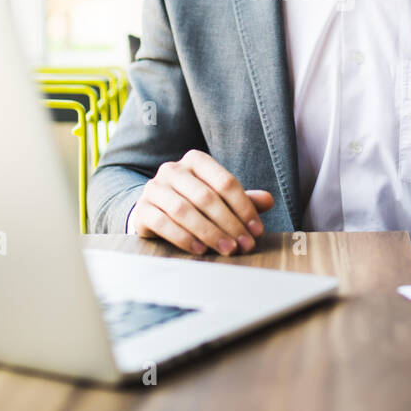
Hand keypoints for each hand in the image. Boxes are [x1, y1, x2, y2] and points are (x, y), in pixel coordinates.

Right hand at [131, 149, 273, 255]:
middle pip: (206, 197)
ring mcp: (154, 188)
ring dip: (209, 233)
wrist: (154, 209)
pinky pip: (163, 223)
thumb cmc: (193, 202)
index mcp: (195, 160)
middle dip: (229, 224)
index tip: (256, 230)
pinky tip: (201, 250)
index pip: (225, 182)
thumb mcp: (218, 197)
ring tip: (226, 249)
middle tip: (244, 245)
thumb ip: (243, 198)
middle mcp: (172, 170)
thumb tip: (268, 200)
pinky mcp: (142, 209)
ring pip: (184, 210)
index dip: (244, 207)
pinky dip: (184, 238)